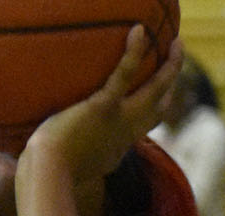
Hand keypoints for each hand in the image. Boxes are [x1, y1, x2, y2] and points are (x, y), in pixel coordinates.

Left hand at [26, 27, 184, 181]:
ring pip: (155, 89)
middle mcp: (126, 133)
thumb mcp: (69, 170)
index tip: (165, 97)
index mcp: (118, 148)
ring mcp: (119, 120)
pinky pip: (124, 74)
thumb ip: (75, 161)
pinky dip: (134, 52)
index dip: (158, 109)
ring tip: (177, 42)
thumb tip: (68, 160)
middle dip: (171, 82)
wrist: (47, 175)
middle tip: (176, 58)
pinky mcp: (103, 107)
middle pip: (160, 106)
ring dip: (171, 65)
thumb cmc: (48, 175)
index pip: (146, 126)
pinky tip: (138, 30)